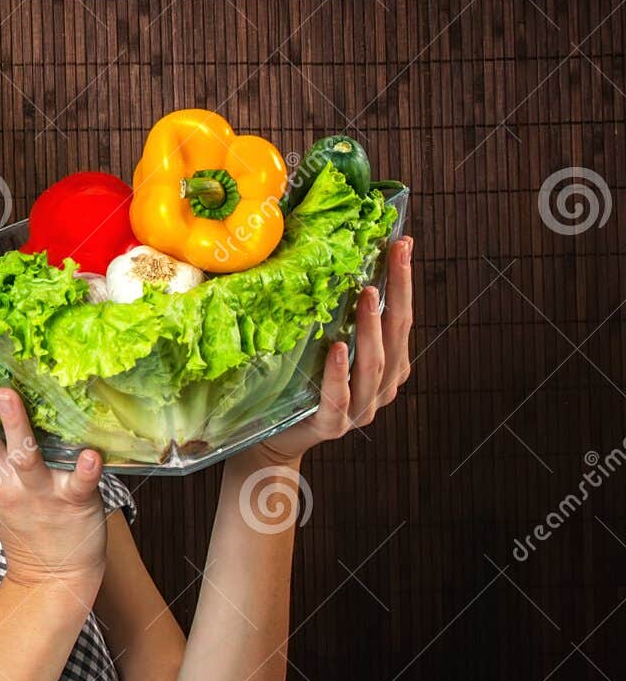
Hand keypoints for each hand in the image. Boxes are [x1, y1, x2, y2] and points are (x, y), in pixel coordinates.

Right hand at [0, 351, 108, 592]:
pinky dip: (85, 470)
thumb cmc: (24, 519)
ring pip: (22, 455)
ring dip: (14, 424)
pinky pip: (80, 484)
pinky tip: (91, 454)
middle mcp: (1, 479)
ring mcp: (36, 492)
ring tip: (6, 393)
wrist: (52, 578)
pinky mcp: (72, 503)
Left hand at [245, 236, 415, 467]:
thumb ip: (344, 320)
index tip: (403, 244)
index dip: (404, 282)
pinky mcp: (333, 425)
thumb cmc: (304, 383)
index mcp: (389, 367)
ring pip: (373, 366)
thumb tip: (343, 264)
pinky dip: (339, 373)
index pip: (402, 319)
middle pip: (396, 336)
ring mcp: (360, 409)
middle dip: (398, 293)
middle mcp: (382, 388)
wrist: (276, 436)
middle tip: (394, 257)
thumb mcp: (328, 347)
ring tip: (368, 296)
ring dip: (371, 329)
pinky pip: (339, 397)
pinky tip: (337, 349)